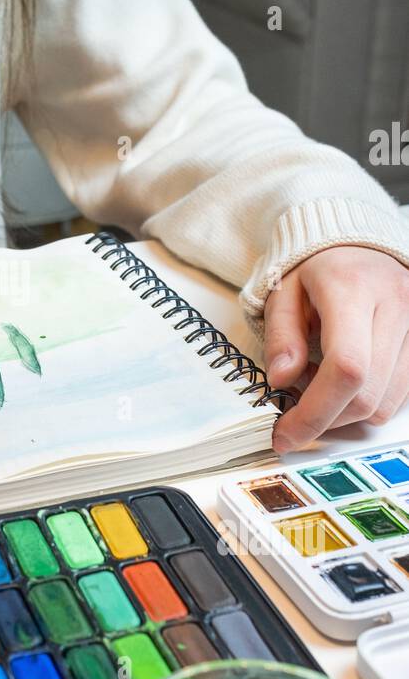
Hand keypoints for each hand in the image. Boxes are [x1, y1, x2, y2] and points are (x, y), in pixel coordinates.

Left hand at [264, 246, 408, 453]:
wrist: (359, 245)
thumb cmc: (317, 269)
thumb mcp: (283, 294)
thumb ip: (281, 338)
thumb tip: (282, 382)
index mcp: (353, 289)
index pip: (346, 367)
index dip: (315, 412)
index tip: (286, 433)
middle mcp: (395, 305)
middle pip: (368, 394)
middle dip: (326, 419)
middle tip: (295, 414)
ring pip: (387, 402)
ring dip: (347, 412)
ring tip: (321, 385)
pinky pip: (401, 394)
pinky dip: (369, 401)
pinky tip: (347, 381)